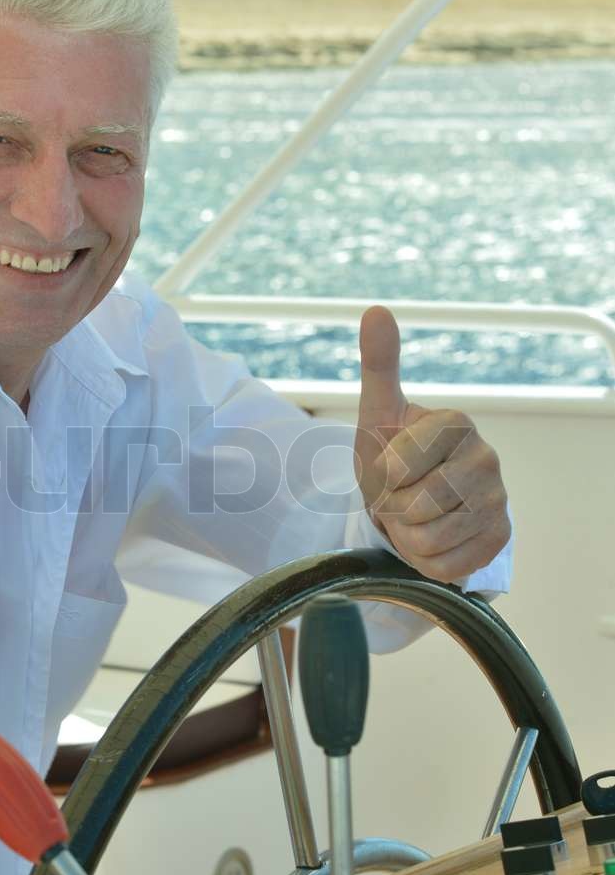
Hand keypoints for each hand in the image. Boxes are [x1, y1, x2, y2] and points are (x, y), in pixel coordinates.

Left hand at [353, 306, 509, 582]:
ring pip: (429, 538)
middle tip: (399, 496)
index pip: (400, 464)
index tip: (388, 467)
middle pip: (415, 505)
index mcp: (455, 424)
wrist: (412, 502)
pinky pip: (446, 565)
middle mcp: (485, 458)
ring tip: (413, 516)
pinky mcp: (498, 537)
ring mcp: (497, 500)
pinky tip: (432, 538)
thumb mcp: (376, 412)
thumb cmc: (391, 454)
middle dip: (393, 508)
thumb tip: (375, 309)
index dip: (383, 475)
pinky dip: (427, 560)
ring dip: (407, 536)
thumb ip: (378, 363)